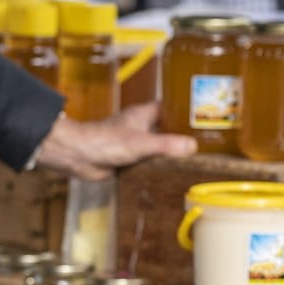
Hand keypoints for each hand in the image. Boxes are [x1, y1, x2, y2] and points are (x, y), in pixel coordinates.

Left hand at [34, 102, 195, 180]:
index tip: (204, 119)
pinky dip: (157, 167)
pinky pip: (147, 162)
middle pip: (166, 129)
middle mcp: (140, 126)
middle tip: (205, 146)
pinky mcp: (127, 159)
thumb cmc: (104, 141)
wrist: (78, 156)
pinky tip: (171, 176)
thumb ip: (166, 145)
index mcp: (144, 114)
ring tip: (195, 162)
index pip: (170, 108)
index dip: (185, 112)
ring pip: (157, 146)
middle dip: (182, 136)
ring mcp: (133, 142)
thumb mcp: (141, 142)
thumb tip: (191, 146)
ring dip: (170, 154)